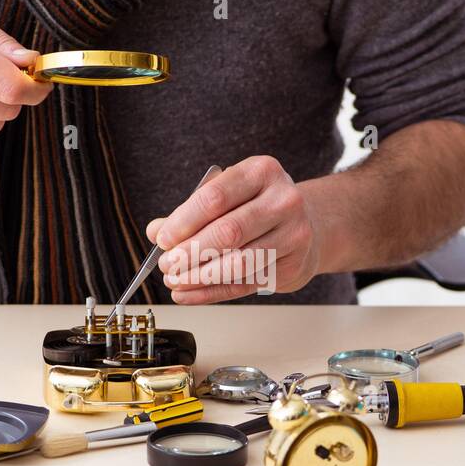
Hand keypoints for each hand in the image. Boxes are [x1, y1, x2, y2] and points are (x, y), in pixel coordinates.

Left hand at [146, 155, 325, 303]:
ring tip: (175, 281)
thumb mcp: (229, 195)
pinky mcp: (292, 266)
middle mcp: (283, 200)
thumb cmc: (259, 206)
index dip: (183, 221)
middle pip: (228, 232)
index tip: (163, 239)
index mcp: (262, 172)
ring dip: (200, 277)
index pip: (215, 198)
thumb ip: (192, 211)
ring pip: (238, 263)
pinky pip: (245, 285)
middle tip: (167, 265)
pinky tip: (189, 293)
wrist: (308, 224)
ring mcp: (293, 234)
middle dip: (190, 252)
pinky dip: (211, 293)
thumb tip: (156, 232)